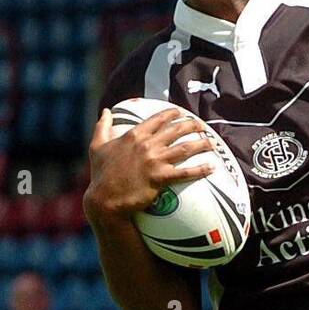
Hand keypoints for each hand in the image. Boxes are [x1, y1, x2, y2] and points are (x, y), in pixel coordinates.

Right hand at [83, 107, 215, 217]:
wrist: (104, 198)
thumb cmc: (100, 174)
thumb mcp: (97, 146)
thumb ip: (103, 126)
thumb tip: (105, 111)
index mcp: (133, 135)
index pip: (156, 120)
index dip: (171, 114)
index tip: (180, 112)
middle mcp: (146, 145)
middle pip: (175, 131)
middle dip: (191, 125)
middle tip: (201, 126)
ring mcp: (154, 161)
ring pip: (184, 148)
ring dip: (200, 144)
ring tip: (211, 143)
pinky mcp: (159, 178)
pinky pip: (184, 172)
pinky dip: (199, 170)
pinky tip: (211, 168)